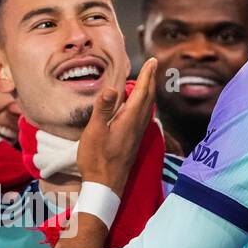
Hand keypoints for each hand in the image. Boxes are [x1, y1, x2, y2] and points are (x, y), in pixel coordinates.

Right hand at [76, 56, 155, 194]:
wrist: (105, 186)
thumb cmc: (97, 160)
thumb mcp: (94, 133)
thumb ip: (102, 109)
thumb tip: (111, 88)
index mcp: (129, 120)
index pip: (142, 92)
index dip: (147, 76)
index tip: (153, 61)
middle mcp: (137, 126)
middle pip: (148, 98)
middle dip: (151, 81)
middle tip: (153, 65)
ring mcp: (136, 135)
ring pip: (148, 108)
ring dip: (149, 92)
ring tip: (148, 81)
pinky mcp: (133, 142)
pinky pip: (143, 117)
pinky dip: (144, 105)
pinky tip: (140, 107)